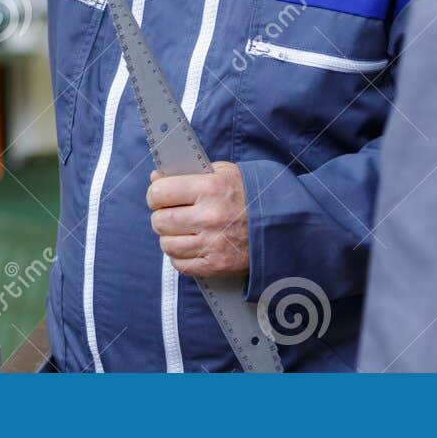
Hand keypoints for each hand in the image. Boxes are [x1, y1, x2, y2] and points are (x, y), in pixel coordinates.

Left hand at [146, 161, 249, 277]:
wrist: (281, 223)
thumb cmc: (248, 194)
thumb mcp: (222, 173)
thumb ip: (188, 174)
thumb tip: (156, 179)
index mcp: (210, 188)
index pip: (160, 193)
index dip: (155, 195)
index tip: (159, 197)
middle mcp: (209, 216)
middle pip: (160, 221)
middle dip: (161, 217)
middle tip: (171, 214)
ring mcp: (212, 243)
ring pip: (167, 245)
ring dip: (170, 238)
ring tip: (181, 231)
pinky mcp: (216, 264)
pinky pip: (180, 264)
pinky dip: (180, 256)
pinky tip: (191, 246)